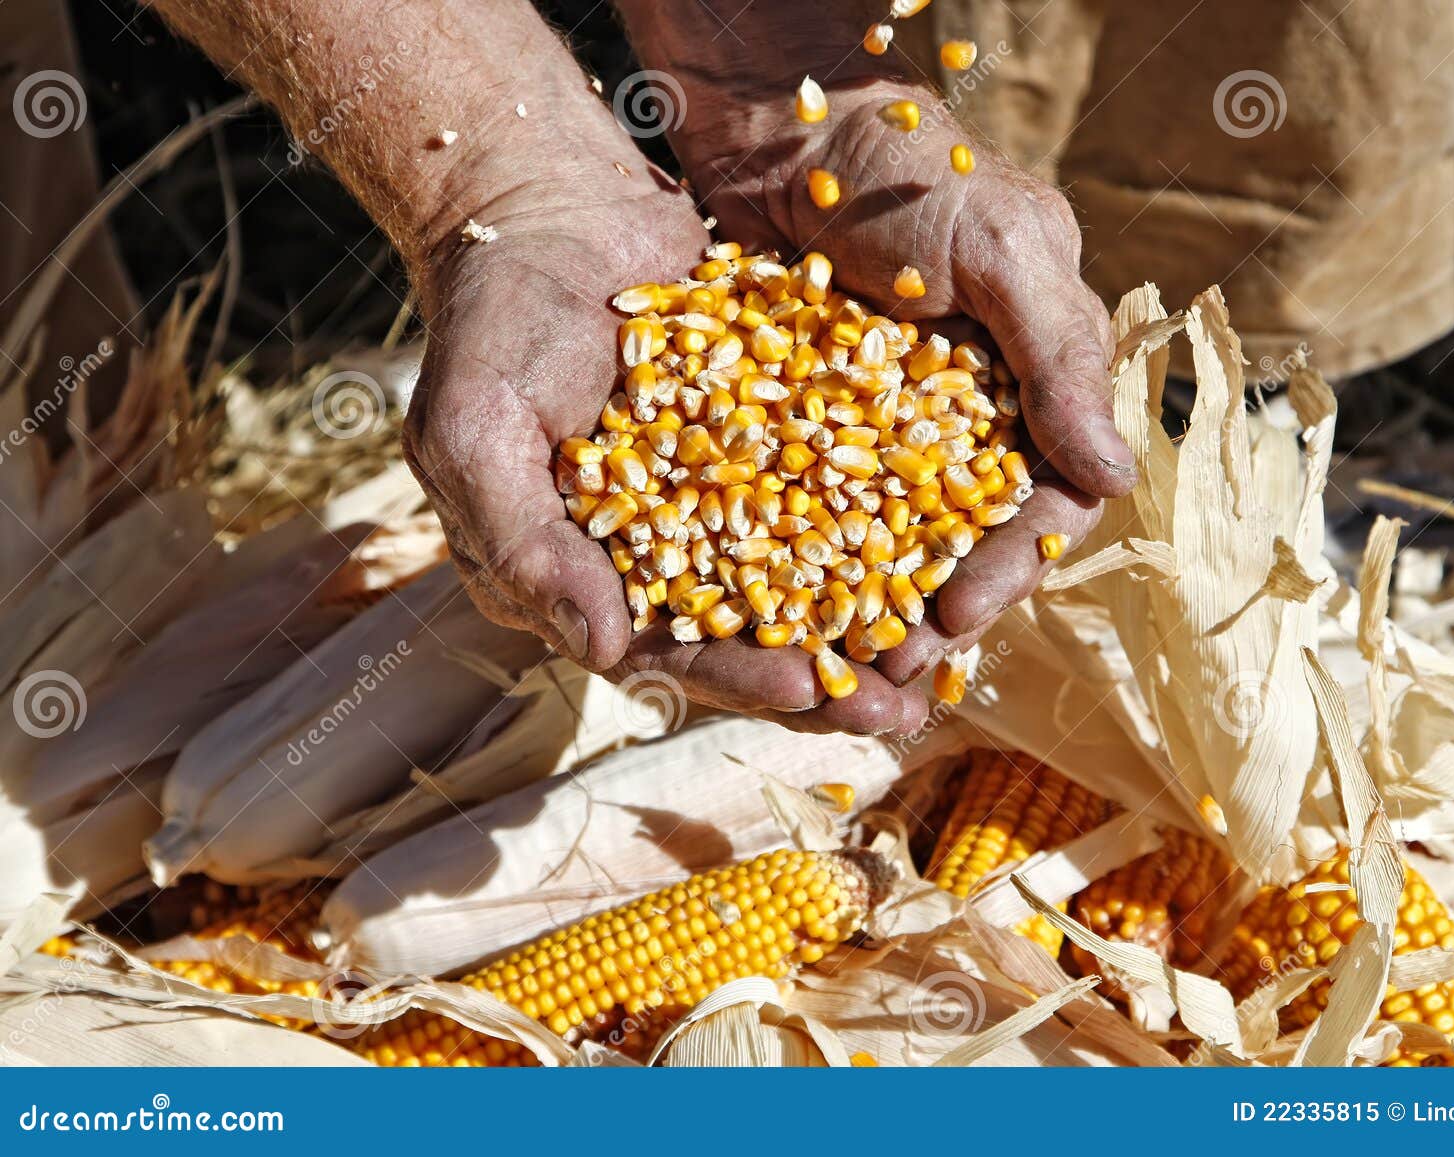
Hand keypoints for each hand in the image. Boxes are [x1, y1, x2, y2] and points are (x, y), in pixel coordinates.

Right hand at [405, 162, 930, 736]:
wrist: (551, 203)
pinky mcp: (764, 438)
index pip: (664, 649)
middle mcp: (656, 549)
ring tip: (942, 644)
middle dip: (823, 672)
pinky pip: (829, 487)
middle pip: (748, 632)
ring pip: (801, 573)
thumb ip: (527, 544)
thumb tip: (599, 649)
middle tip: (901, 707)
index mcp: (579, 572)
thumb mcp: (478, 434)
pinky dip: (882, 517)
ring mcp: (716, 494)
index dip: (736, 676)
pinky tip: (946, 537)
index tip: (808, 688)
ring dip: (868, 613)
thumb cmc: (493, 320)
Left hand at [674, 75, 1130, 684]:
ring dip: (867, 606)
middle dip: (934, 611)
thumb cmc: (914, 169)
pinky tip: (765, 604)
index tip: (957, 614)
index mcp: (1032, 391)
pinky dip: (797, 556)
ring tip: (830, 663)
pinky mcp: (809, 427)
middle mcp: (965, 424)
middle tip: (887, 670)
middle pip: (965, 543)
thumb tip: (1117, 476)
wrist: (790, 126)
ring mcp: (884, 432)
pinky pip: (811, 506)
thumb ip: (1057, 356)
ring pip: (888, 542)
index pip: (1043, 505)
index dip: (1009, 569)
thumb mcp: (1005, 248)